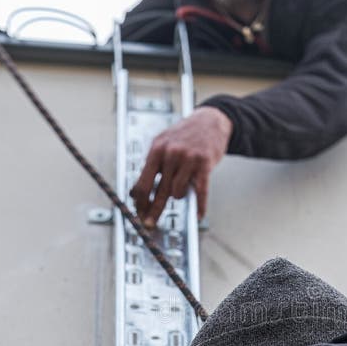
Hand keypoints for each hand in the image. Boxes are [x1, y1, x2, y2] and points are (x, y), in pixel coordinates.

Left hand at [130, 107, 232, 223]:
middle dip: (154, 210)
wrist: (210, 121)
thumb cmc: (186, 135)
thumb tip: (136, 191)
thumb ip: (152, 166)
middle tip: (149, 223)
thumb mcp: (163, 144)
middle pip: (159, 191)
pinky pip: (201, 191)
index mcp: (157, 149)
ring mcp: (188, 159)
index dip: (140, 202)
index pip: (143, 182)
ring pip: (178, 192)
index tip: (139, 213)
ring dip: (180, 196)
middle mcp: (171, 154)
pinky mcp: (204, 164)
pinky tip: (199, 215)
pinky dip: (200, 206)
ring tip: (184, 188)